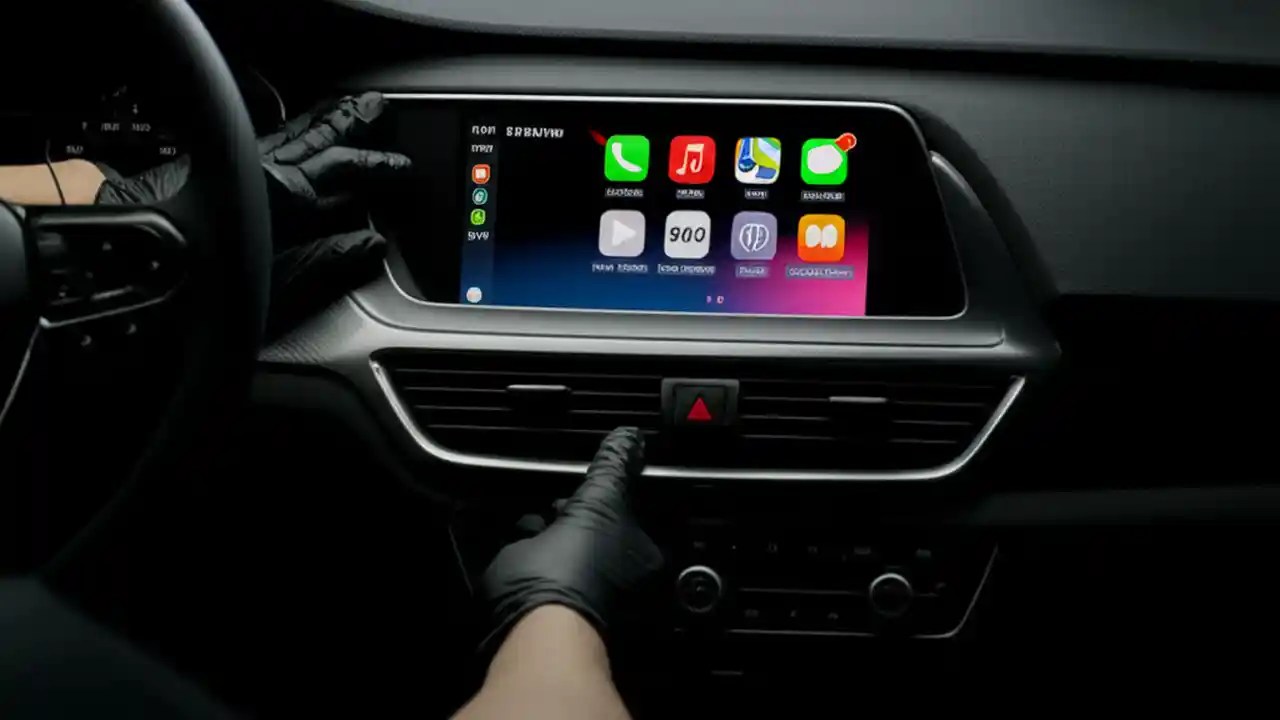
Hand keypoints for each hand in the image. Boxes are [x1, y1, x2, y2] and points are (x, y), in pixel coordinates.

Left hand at [95, 92, 411, 336]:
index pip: (344, 170)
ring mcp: (233, 172)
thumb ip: (330, 260)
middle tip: (376, 111)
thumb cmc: (199, 290)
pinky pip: (261, 146)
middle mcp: (259, 173)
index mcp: (283, 195)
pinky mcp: (208, 175)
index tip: (402, 166)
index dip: (377, 166)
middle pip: (315, 140)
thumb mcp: (279, 285)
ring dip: (317, 125)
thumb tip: (370, 244)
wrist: (126, 271)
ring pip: (286, 136)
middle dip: (349, 125)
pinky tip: (287, 140)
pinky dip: (284, 137)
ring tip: (340, 112)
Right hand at [478, 427, 663, 654]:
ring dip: (549, 527)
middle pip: (595, 527)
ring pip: (564, 541)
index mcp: (640, 558)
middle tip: (567, 502)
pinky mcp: (540, 595)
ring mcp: (578, 590)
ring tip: (541, 523)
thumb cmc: (577, 566)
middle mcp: (615, 579)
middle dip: (577, 510)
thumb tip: (630, 436)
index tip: (598, 482)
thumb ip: (615, 466)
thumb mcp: (601, 500)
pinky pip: (536, 556)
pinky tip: (524, 540)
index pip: (632, 516)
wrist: (532, 620)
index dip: (612, 495)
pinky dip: (528, 544)